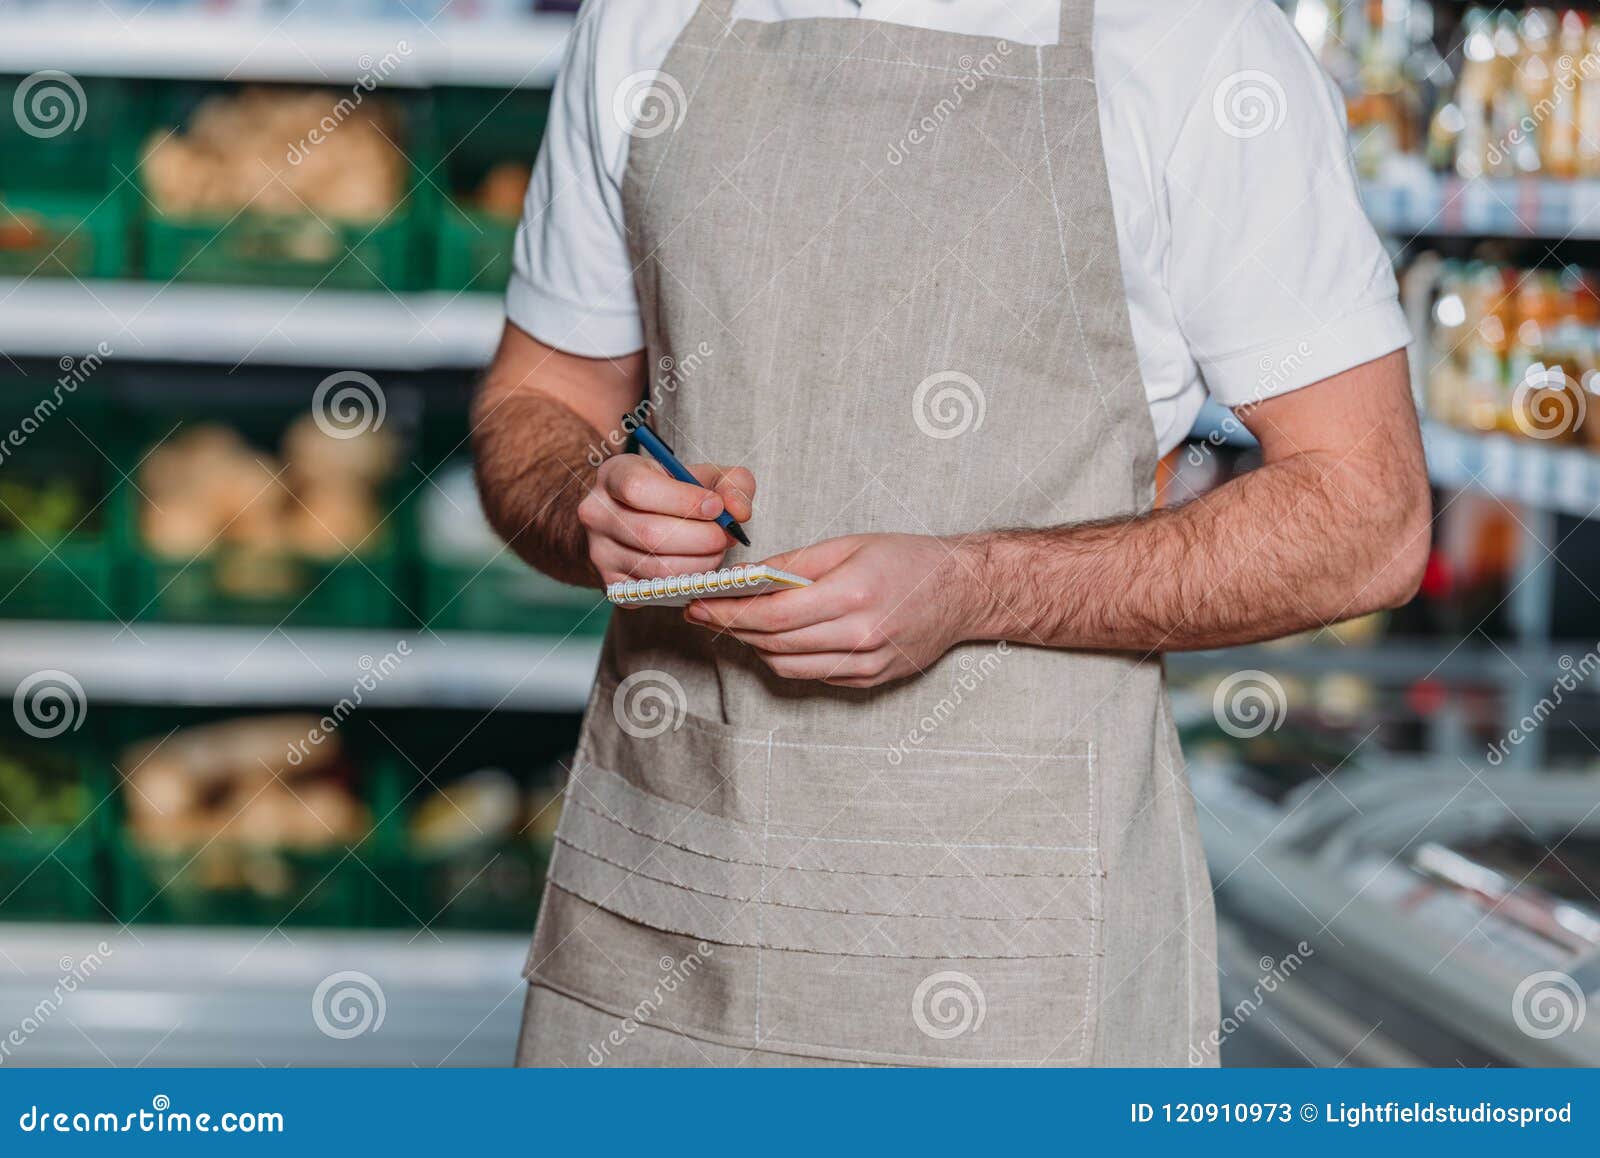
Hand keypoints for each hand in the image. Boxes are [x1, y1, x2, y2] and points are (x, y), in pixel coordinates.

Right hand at [578, 455, 754, 584]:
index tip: (716, 507)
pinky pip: (655, 591)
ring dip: (698, 564)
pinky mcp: (611, 584)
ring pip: (655, 567)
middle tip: (725, 537)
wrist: (638, 519)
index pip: (639, 489)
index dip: (684, 501)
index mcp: (613, 475)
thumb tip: (738, 513)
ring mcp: (600, 552)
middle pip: (650, 534)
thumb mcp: (702, 475)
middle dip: (700, 539)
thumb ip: (732, 483)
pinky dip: (686, 584)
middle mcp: (597, 513)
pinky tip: (698, 569)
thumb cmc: (675, 493)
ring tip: (716, 552)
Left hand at [685, 534, 981, 687]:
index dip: (727, 613)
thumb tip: (748, 577)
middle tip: (706, 612)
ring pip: (788, 667)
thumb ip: (794, 564)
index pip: (771, 615)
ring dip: (757, 647)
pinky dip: (789, 659)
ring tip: (741, 625)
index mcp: (852, 595)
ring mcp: (865, 663)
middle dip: (733, 629)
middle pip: (774, 643)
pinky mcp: (869, 680)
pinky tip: (780, 639)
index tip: (698, 605)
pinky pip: (813, 675)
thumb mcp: (848, 545)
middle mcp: (859, 635)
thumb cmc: (909, 560)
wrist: (963, 592)